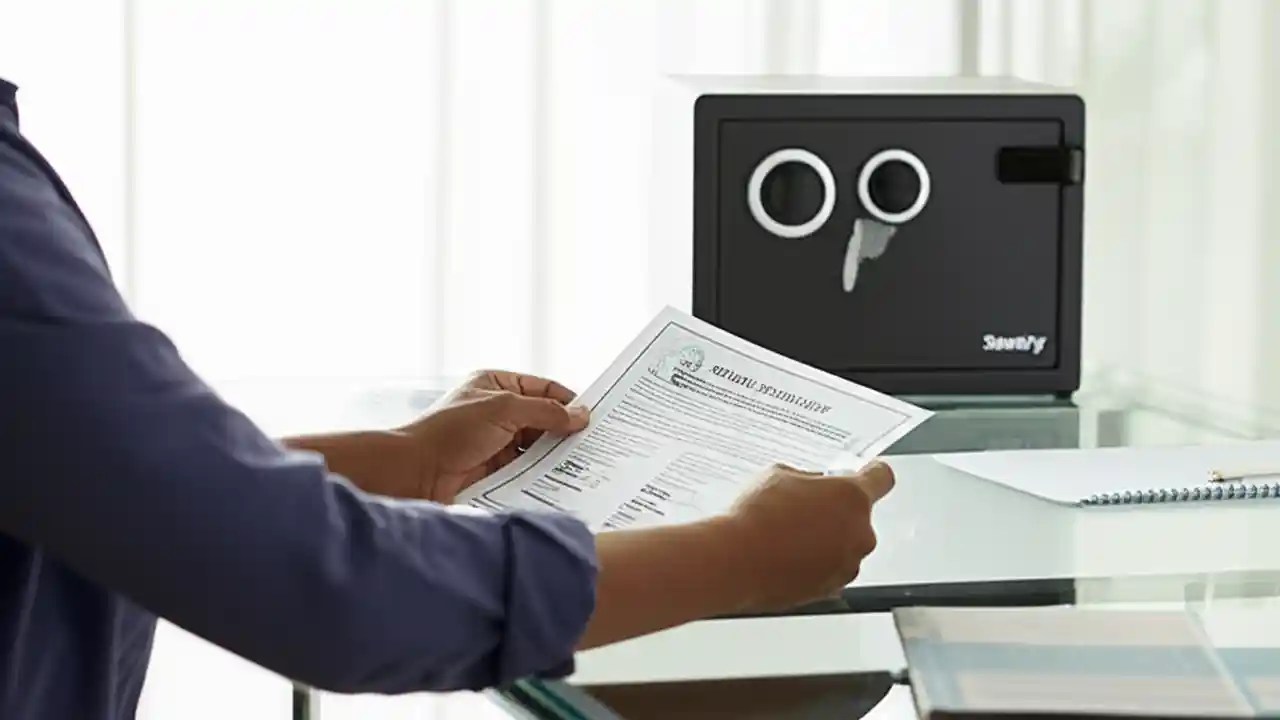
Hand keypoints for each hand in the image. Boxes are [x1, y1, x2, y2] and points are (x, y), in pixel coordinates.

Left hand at [404, 370, 589, 503]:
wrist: (414, 472)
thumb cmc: (449, 432)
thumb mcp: (503, 410)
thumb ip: (545, 412)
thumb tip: (580, 415)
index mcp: (496, 385)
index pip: (543, 388)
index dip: (568, 401)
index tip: (593, 418)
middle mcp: (498, 411)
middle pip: (544, 419)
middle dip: (565, 431)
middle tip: (595, 444)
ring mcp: (496, 442)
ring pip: (537, 447)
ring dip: (556, 456)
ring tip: (585, 464)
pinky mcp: (495, 470)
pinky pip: (527, 470)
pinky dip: (543, 474)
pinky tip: (562, 481)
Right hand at [726, 461, 894, 612]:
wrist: (736, 561)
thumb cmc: (757, 518)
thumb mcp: (780, 476)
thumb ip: (807, 479)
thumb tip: (809, 487)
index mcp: (852, 497)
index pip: (882, 478)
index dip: (872, 474)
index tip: (869, 474)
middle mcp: (859, 533)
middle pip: (859, 517)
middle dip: (836, 512)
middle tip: (802, 509)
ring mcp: (847, 564)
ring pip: (844, 546)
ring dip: (825, 540)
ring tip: (788, 535)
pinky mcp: (831, 589)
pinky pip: (830, 569)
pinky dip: (815, 564)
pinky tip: (786, 556)